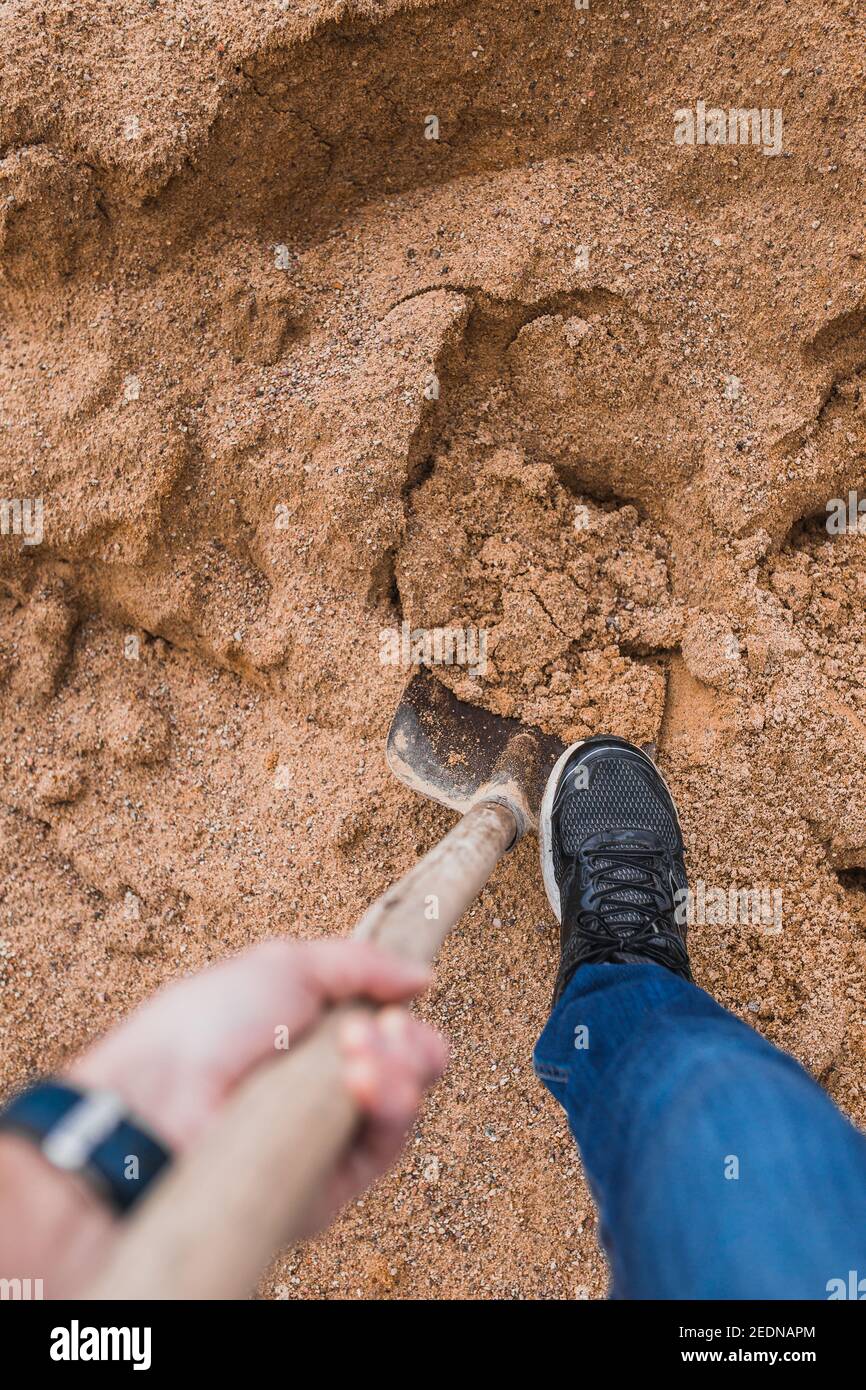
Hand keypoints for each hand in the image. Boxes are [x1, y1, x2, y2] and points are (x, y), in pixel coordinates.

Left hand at [70, 940, 447, 1233]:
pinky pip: (385, 1147)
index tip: (400, 1002)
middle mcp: (323, 1085)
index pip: (387, 1030)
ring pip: (404, 1106)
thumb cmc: (203, 1028)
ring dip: (401, 1067)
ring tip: (363, 1052)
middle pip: (407, 1067)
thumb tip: (421, 978)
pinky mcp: (330, 1181)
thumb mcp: (284, 965)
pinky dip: (389, 1104)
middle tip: (385, 1029)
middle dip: (411, 1042)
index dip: (403, 1017)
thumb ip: (360, 965)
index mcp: (312, 1034)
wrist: (158, 1102)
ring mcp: (328, 1134)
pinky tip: (364, 1079)